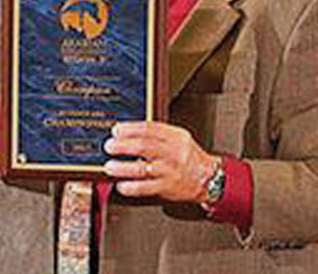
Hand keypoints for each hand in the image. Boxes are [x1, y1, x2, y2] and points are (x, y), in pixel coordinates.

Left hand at [103, 121, 219, 202]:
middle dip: (122, 146)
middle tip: (109, 146)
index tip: (116, 130)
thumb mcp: (178, 138)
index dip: (130, 129)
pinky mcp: (168, 187)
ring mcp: (170, 171)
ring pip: (143, 168)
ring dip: (122, 168)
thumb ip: (157, 134)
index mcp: (175, 137)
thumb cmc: (189, 157)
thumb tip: (127, 132)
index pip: (149, 129)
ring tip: (110, 166)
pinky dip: (131, 187)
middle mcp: (173, 153)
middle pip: (144, 147)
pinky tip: (122, 185)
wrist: (209, 178)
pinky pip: (146, 188)